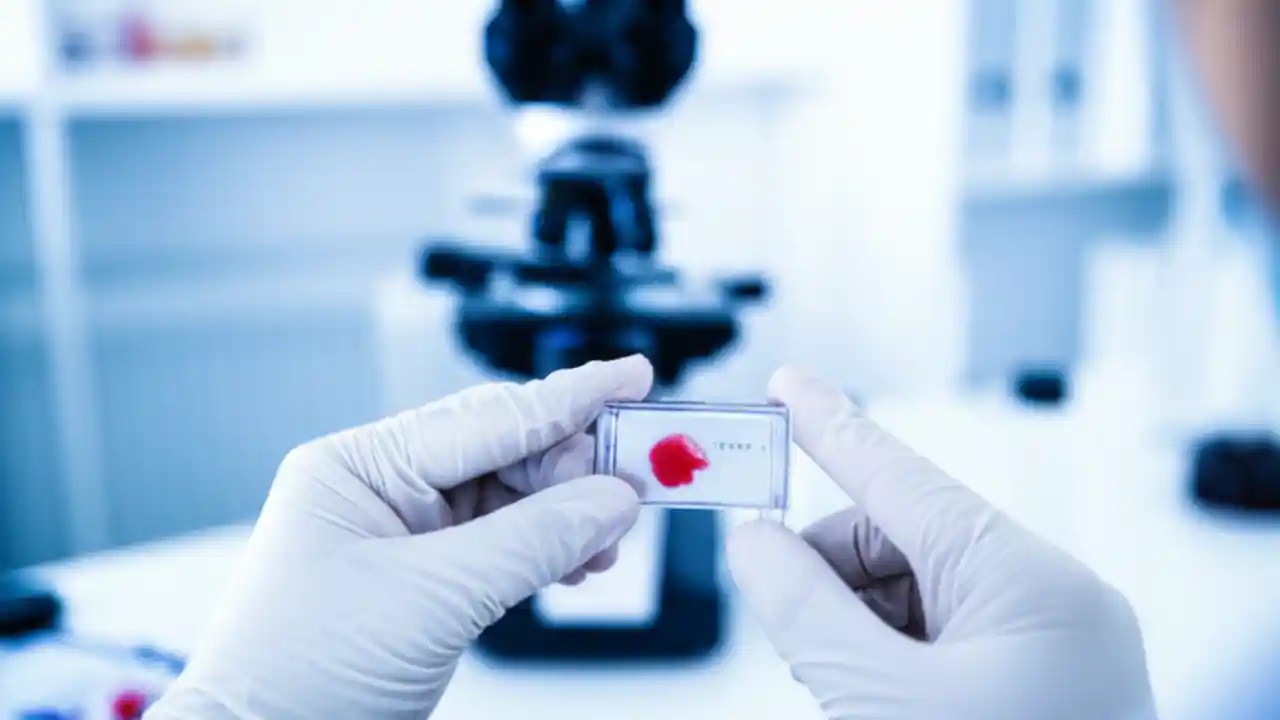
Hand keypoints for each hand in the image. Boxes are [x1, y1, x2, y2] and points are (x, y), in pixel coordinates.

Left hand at [147, 356, 653, 719]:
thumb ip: (531, 542)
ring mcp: (404, 534)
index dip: (568, 397)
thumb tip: (613, 500)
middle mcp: (382, 488)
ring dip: (568, 514)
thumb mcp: (429, 600)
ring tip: (613, 534)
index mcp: (360, 465)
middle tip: (640, 478)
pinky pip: (504, 545)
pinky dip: (548, 551)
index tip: (632, 376)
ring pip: (512, 500)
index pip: (485, 418)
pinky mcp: (426, 580)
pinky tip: (581, 560)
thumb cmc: (299, 675)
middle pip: (505, 452)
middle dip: (574, 467)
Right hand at [728, 367, 1156, 719]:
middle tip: (791, 633)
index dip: (831, 424)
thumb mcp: (879, 701)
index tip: (786, 385)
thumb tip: (752, 542)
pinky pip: (932, 637)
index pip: (902, 474)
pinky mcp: (1032, 679)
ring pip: (906, 594)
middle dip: (830, 575)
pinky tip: (869, 701)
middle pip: (896, 540)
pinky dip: (883, 658)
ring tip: (848, 698)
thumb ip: (803, 609)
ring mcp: (1043, 643)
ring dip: (852, 628)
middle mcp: (1045, 599)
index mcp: (1028, 581)